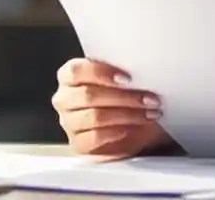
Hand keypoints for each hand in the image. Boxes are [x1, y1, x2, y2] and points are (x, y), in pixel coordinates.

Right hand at [52, 58, 175, 157]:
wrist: (135, 127)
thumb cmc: (126, 98)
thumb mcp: (125, 81)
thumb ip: (123, 73)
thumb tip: (140, 72)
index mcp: (70, 76)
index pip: (76, 71)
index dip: (101, 72)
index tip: (128, 78)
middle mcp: (65, 99)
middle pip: (88, 95)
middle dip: (124, 97)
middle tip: (149, 98)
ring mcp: (69, 123)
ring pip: (95, 117)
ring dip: (127, 114)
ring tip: (149, 113)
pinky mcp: (78, 144)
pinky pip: (95, 138)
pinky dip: (116, 132)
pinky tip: (130, 128)